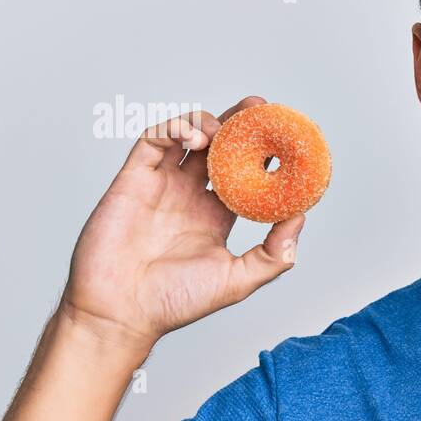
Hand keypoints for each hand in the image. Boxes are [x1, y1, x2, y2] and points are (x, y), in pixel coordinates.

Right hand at [58, 96, 304, 353]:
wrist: (120, 312)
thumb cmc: (174, 303)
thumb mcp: (237, 281)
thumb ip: (273, 254)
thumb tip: (300, 218)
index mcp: (216, 215)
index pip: (245, 173)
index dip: (264, 155)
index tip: (286, 140)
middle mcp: (190, 195)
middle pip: (220, 146)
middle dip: (240, 123)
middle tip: (261, 108)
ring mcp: (162, 184)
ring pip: (188, 134)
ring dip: (209, 122)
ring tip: (226, 130)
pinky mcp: (134, 178)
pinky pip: (154, 139)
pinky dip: (175, 127)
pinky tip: (195, 139)